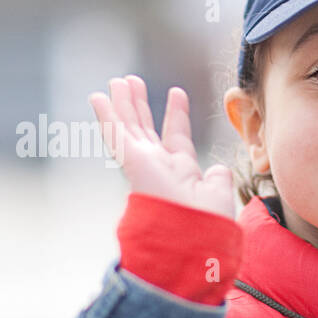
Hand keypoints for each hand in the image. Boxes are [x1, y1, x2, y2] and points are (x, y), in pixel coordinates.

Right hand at [89, 75, 234, 219]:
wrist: (193, 237)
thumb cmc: (208, 223)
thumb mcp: (219, 193)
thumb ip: (218, 179)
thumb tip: (218, 170)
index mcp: (182, 173)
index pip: (176, 137)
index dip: (176, 114)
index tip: (177, 92)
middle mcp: (160, 167)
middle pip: (146, 129)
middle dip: (140, 105)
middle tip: (133, 81)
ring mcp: (144, 164)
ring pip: (129, 127)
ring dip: (123, 103)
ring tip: (120, 80)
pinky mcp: (132, 162)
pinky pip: (115, 134)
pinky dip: (106, 115)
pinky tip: (98, 96)